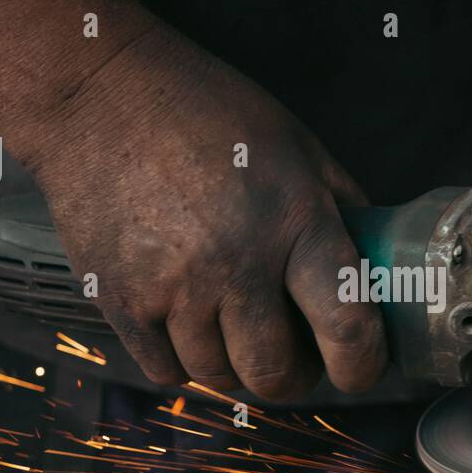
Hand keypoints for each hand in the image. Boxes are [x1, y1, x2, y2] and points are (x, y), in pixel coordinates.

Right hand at [29, 29, 387, 399]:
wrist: (97, 95)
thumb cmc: (205, 112)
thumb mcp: (297, 145)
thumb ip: (341, 210)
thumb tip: (374, 270)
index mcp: (293, 220)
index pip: (346, 327)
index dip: (362, 365)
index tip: (359, 367)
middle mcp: (234, 262)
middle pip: (275, 373)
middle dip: (294, 375)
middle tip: (293, 354)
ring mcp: (172, 287)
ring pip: (219, 377)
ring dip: (235, 365)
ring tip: (234, 328)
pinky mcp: (120, 301)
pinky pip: (165, 370)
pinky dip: (183, 359)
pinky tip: (188, 323)